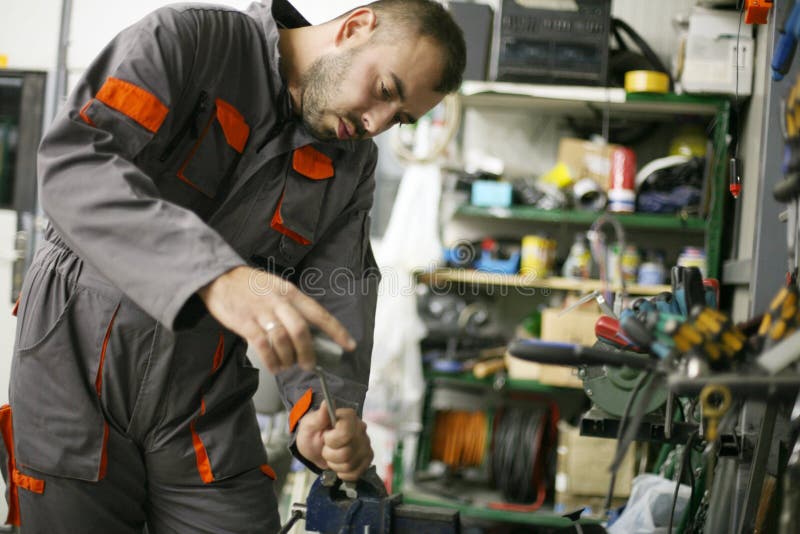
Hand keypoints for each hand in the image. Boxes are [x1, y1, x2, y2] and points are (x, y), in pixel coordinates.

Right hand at [198, 266, 354, 372]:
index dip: (336, 330)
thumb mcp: (277, 289)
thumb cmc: (251, 286)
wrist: (219, 277)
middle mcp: (278, 301)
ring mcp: (260, 312)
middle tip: (309, 365)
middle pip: (301, 330)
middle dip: (308, 352)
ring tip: (288, 365)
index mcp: (291, 292)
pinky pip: (262, 346)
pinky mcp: (244, 322)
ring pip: (282, 340)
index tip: (349, 345)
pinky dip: (271, 360)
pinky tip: (274, 366)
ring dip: (288, 358)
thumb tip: (311, 334)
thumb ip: (292, 308)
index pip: (319, 313)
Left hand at [295, 401, 372, 480]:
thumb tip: (326, 403)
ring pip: (350, 464)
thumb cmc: (312, 433)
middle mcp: (361, 429)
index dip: (331, 439)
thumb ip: (318, 416)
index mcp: (349, 417)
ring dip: (335, 464)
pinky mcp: (367, 459)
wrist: (315, 446)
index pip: (346, 433)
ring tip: (332, 455)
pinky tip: (339, 464)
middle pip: (347, 452)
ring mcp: (366, 445)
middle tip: (326, 448)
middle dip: (330, 454)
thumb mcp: (309, 425)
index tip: (325, 436)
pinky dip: (343, 472)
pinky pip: (356, 473)